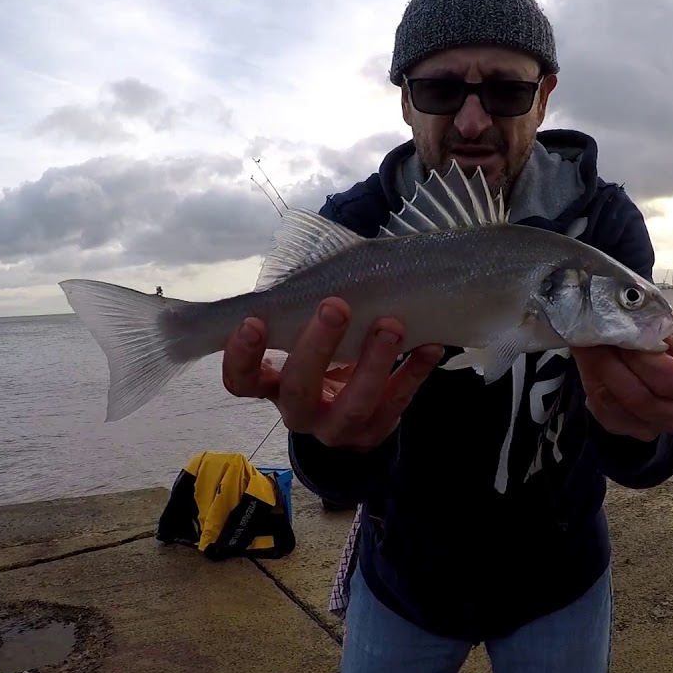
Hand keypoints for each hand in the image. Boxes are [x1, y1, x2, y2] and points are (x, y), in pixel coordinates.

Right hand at [221, 297, 444, 451]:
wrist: (353, 419)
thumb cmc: (321, 364)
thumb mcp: (302, 342)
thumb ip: (300, 310)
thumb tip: (314, 242)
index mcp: (273, 386)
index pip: (242, 380)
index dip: (242, 356)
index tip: (254, 321)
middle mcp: (301, 412)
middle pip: (298, 389)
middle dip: (316, 347)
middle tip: (335, 306)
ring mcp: (339, 428)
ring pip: (354, 404)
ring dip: (373, 362)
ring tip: (391, 326)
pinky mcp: (377, 430)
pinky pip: (398, 402)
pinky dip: (415, 372)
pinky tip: (430, 346)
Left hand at [571, 310, 672, 441]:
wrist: (652, 360)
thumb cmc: (669, 343)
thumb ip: (660, 324)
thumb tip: (639, 327)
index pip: (670, 377)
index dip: (642, 357)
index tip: (622, 335)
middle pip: (641, 398)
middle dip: (613, 364)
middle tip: (598, 338)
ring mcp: (653, 426)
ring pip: (616, 405)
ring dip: (598, 371)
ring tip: (592, 345)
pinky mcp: (625, 429)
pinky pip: (601, 411)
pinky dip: (593, 384)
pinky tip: (593, 364)